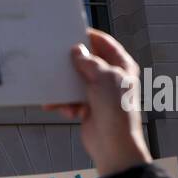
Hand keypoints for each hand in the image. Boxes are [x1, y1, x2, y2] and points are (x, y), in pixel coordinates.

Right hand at [43, 29, 151, 177]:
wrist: (113, 144)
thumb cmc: (116, 109)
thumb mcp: (103, 78)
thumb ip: (89, 62)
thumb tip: (77, 52)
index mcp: (122, 66)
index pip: (105, 44)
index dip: (89, 37)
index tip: (71, 33)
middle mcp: (111, 77)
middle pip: (88, 62)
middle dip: (72, 63)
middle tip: (56, 58)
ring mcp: (99, 93)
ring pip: (76, 81)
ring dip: (65, 87)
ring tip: (56, 92)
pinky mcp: (88, 107)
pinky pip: (72, 99)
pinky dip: (67, 104)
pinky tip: (66, 110)